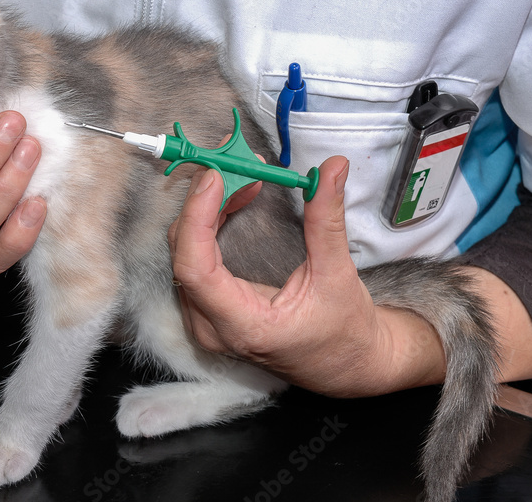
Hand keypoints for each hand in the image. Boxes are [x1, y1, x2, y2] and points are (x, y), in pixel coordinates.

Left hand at [168, 156, 446, 396]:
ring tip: (240, 178)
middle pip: (184, 256)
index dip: (196, 218)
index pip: (195, 269)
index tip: (214, 177)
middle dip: (205, 204)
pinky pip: (193, 260)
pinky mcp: (208, 311)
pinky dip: (206, 225)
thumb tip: (331, 168)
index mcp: (243, 326)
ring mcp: (206, 322)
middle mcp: (213, 328)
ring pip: (184, 255)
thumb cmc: (344, 331)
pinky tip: (229, 200)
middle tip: (236, 166)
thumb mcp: (338, 274)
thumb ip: (328, 219)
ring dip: (206, 211)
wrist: (347, 365)